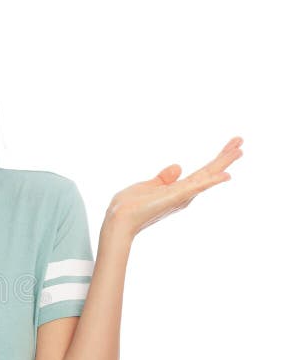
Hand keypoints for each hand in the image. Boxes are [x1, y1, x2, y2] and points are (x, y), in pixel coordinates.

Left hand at [104, 136, 244, 240]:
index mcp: (178, 190)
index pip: (202, 172)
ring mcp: (181, 197)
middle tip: (240, 141)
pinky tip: (225, 176)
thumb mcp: (148, 185)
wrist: (119, 219)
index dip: (216, 159)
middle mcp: (184, 194)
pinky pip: (196, 188)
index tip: (231, 145)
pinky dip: (211, 182)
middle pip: (208, 172)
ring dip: (223, 164)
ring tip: (239, 150)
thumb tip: (178, 167)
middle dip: (224, 157)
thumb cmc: (129, 206)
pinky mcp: (175, 198)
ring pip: (206, 177)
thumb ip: (164, 178)